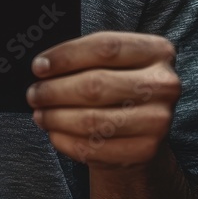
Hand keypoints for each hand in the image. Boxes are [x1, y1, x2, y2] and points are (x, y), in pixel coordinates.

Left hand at [25, 31, 180, 168]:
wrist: (144, 129)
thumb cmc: (119, 84)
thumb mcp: (114, 61)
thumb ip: (85, 57)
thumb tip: (43, 67)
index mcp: (157, 51)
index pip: (105, 47)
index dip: (66, 56)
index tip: (38, 66)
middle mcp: (164, 85)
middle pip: (96, 85)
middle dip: (55, 91)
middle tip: (33, 94)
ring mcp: (158, 121)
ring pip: (93, 119)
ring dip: (57, 118)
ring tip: (40, 113)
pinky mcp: (146, 151)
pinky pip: (96, 148)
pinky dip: (67, 141)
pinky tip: (54, 133)